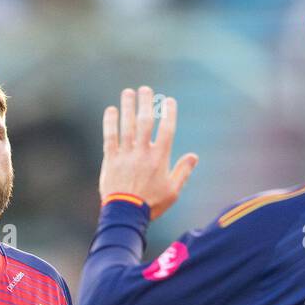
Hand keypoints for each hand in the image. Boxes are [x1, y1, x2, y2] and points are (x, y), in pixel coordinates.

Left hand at [100, 86, 198, 219]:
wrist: (126, 215)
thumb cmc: (151, 204)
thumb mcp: (173, 191)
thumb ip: (183, 172)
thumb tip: (194, 156)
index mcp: (160, 158)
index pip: (167, 130)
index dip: (169, 113)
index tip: (169, 101)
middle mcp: (143, 153)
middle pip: (145, 122)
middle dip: (146, 103)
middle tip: (146, 89)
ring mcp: (126, 155)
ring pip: (127, 126)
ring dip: (128, 107)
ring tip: (128, 92)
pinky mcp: (111, 160)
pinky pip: (110, 137)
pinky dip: (110, 123)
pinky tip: (111, 111)